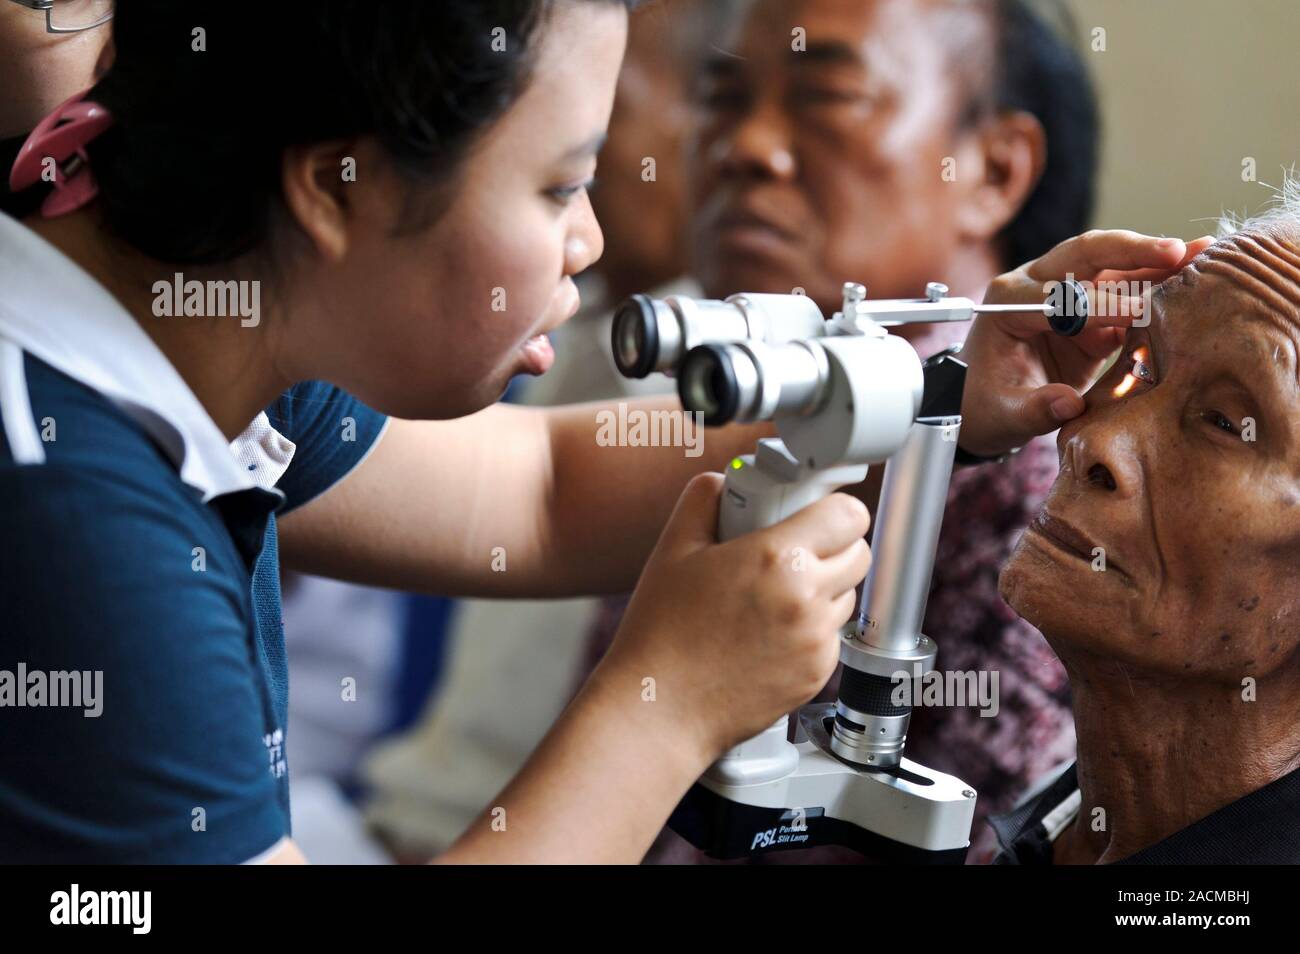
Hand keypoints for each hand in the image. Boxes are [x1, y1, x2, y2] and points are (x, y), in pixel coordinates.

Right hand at [601, 473, 871, 760]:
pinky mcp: (816, 676)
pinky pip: (830, 638)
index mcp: (776, 558)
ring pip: (847, 596)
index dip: (834, 509)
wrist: (660, 707)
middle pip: (859, 554)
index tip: (816, 512)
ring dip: (823, 589)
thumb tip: (723, 482)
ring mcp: (815, 641)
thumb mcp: (672, 550)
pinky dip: (810, 630)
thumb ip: (703, 501)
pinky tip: (767, 635)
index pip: (850, 515)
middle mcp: (806, 599)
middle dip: (832, 546)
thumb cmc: (660, 633)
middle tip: (793, 551)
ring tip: (772, 598)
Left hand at [958, 230, 1214, 457]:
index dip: (1101, 305)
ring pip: (1113, 267)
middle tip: (1175, 252)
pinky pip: (1128, 292)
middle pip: (1087, 255)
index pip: (1059, 296)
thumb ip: (1034, 408)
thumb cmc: (985, 406)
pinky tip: (1194, 277)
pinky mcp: (1089, 310)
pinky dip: (1160, 285)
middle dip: (1132, 251)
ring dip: (1157, 261)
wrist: (982, 404)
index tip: (1140, 312)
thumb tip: (1068, 405)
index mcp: (1008, 302)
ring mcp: (1065, 293)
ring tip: (1203, 252)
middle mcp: (1035, 285)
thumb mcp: (1004, 414)